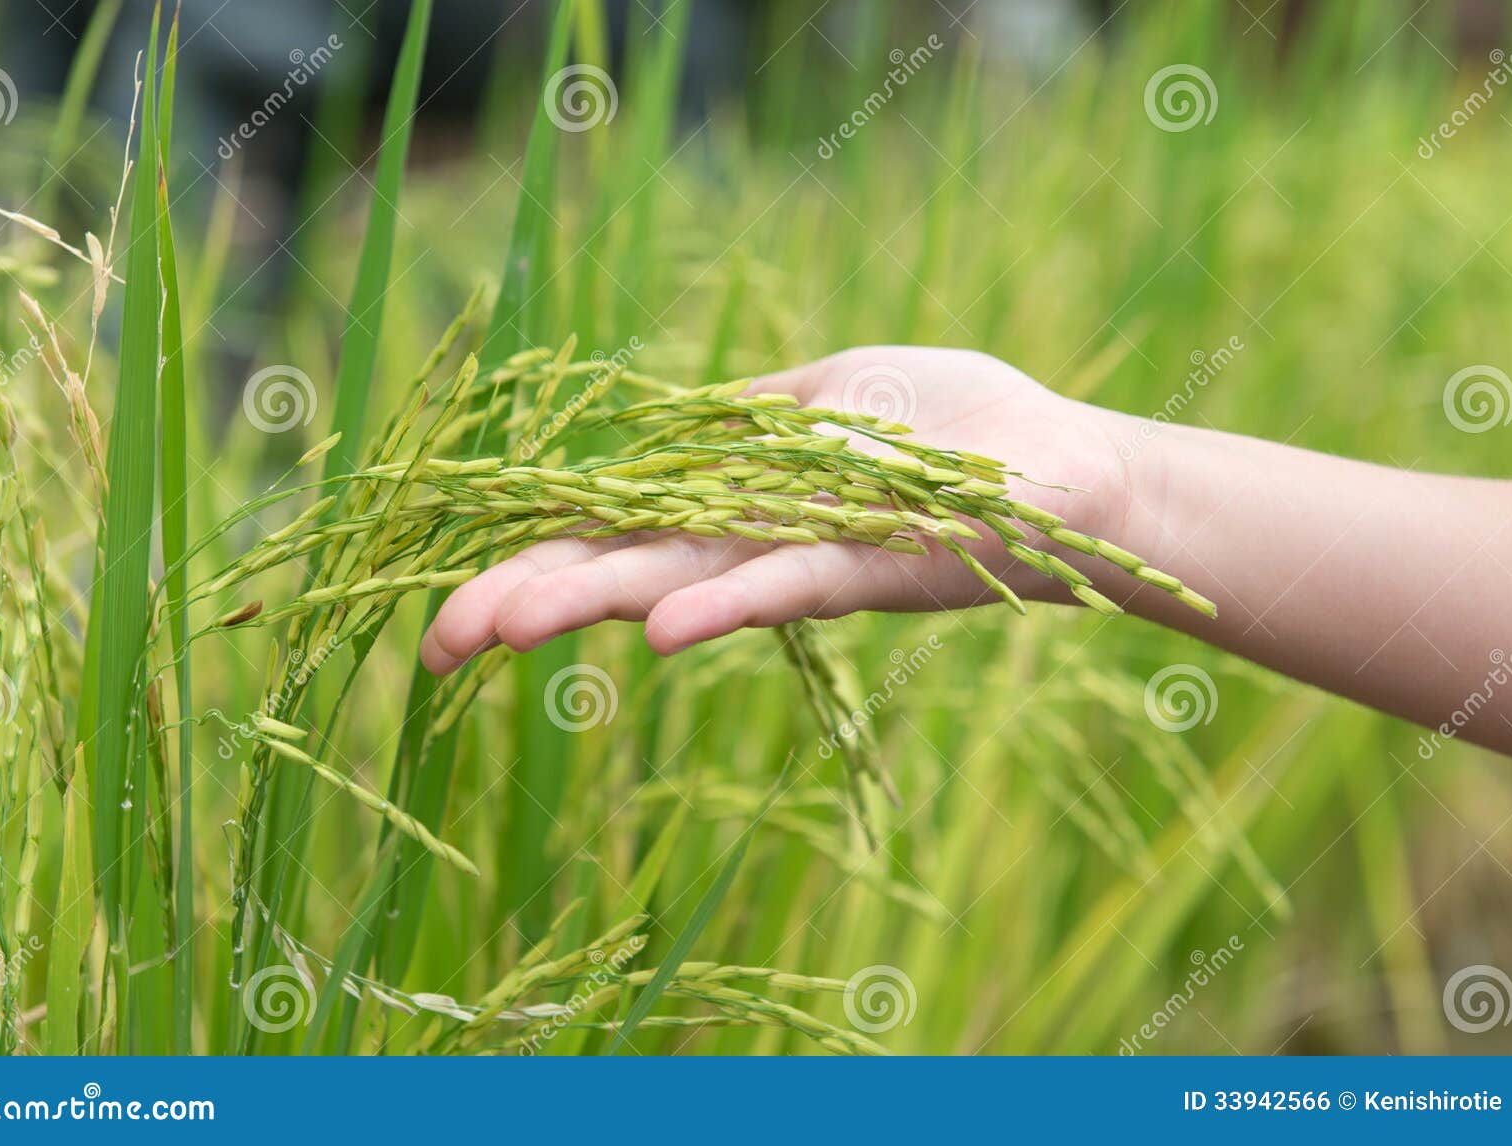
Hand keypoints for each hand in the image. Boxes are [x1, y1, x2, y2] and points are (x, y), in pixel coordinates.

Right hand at [420, 347, 1137, 674]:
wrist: (1079, 472)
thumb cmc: (963, 427)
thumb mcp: (841, 393)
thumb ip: (756, 415)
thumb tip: (675, 422)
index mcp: (738, 499)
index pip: (615, 527)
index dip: (532, 555)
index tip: (450, 599)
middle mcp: (759, 542)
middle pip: (625, 567)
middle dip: (528, 599)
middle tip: (432, 645)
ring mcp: (810, 557)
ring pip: (685, 580)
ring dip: (595, 604)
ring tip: (501, 629)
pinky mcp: (878, 564)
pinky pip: (790, 582)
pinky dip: (726, 599)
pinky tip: (655, 626)